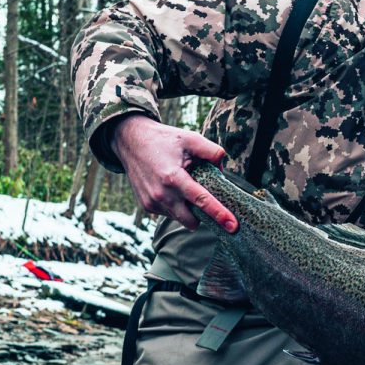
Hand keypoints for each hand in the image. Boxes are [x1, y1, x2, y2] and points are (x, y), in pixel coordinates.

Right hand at [111, 114, 237, 231]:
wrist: (131, 142)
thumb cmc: (163, 140)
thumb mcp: (190, 138)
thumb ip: (211, 151)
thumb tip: (224, 169)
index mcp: (173, 178)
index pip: (201, 200)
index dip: (219, 214)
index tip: (233, 226)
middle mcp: (161, 194)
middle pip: (192, 221)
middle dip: (203, 216)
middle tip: (208, 201)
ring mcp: (152, 203)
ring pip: (180, 218)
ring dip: (188, 210)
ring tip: (185, 187)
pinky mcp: (146, 206)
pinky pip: (169, 214)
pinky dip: (176, 206)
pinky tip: (172, 189)